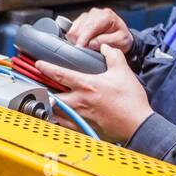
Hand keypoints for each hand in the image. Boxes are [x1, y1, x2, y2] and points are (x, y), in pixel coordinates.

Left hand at [35, 44, 152, 142]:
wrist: (137, 124)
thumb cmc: (130, 100)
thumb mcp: (123, 71)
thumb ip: (113, 55)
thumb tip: (105, 47)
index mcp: (87, 85)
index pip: (60, 74)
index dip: (46, 67)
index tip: (38, 64)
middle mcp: (79, 101)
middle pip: (52, 94)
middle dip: (42, 89)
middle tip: (37, 84)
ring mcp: (80, 116)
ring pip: (55, 110)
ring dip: (49, 103)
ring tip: (45, 98)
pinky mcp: (83, 128)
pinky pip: (63, 124)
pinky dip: (57, 118)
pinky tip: (57, 114)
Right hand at [67, 8, 133, 53]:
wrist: (121, 36)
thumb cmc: (121, 38)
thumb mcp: (119, 41)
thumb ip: (105, 41)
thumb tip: (91, 43)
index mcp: (106, 16)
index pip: (89, 27)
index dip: (83, 38)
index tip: (79, 48)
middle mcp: (95, 13)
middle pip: (79, 28)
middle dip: (80, 41)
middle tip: (87, 50)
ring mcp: (87, 15)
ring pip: (73, 29)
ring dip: (77, 40)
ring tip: (87, 46)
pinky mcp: (81, 20)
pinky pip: (71, 30)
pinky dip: (75, 38)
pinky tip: (84, 42)